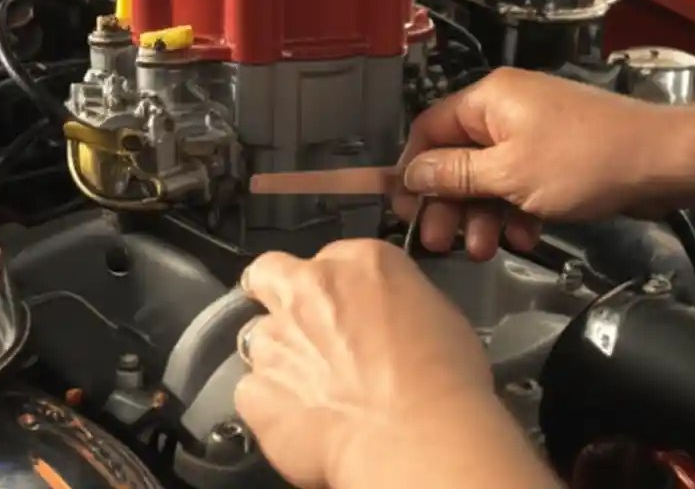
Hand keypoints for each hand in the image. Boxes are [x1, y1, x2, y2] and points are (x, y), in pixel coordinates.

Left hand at [232, 239, 495, 487]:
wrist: (416, 437)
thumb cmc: (444, 381)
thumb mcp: (440, 314)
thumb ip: (395, 302)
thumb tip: (387, 319)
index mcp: (359, 261)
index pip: (331, 258)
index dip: (337, 285)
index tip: (348, 305)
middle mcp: (307, 289)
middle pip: (268, 274)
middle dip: (276, 293)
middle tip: (301, 324)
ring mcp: (275, 339)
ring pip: (257, 337)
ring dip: (278, 356)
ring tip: (313, 389)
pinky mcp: (255, 389)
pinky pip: (250, 391)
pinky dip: (270, 404)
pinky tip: (300, 420)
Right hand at [396, 68, 673, 259]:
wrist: (662, 163)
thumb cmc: (590, 159)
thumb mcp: (509, 174)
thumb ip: (454, 175)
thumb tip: (412, 173)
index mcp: (489, 100)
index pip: (429, 129)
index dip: (412, 170)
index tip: (404, 206)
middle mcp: (507, 110)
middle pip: (457, 159)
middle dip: (450, 204)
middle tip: (440, 240)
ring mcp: (533, 133)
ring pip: (489, 178)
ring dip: (482, 215)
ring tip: (484, 248)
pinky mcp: (555, 157)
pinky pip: (519, 184)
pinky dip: (516, 211)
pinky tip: (525, 236)